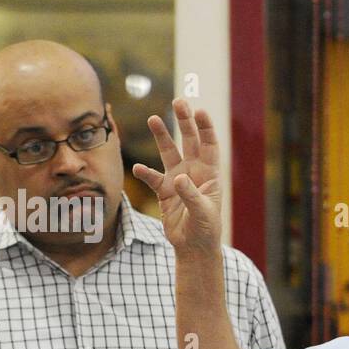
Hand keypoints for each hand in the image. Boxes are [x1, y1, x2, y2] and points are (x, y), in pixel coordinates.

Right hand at [132, 98, 222, 254]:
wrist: (193, 247)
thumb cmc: (205, 230)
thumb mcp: (203, 213)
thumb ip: (191, 195)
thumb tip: (178, 177)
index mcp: (210, 175)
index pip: (209, 146)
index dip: (206, 128)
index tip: (200, 111)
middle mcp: (194, 172)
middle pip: (189, 141)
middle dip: (184, 122)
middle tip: (178, 102)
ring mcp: (178, 180)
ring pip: (169, 153)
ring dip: (162, 136)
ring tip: (153, 119)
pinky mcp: (164, 192)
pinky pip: (153, 178)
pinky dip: (145, 173)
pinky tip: (138, 168)